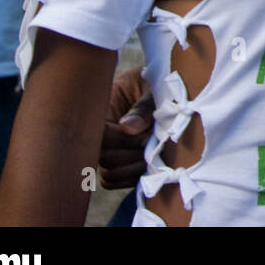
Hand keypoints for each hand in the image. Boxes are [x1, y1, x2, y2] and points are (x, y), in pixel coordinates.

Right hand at [99, 67, 153, 189]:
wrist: (166, 87)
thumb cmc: (158, 84)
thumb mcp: (153, 88)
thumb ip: (143, 107)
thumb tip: (128, 128)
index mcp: (101, 108)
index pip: (98, 135)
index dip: (122, 140)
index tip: (145, 136)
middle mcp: (98, 132)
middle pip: (103, 158)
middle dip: (131, 154)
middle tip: (152, 144)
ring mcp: (106, 149)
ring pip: (109, 173)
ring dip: (134, 167)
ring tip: (152, 151)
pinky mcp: (115, 162)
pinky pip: (115, 181)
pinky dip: (133, 177)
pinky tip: (150, 162)